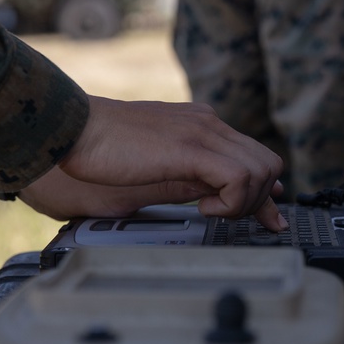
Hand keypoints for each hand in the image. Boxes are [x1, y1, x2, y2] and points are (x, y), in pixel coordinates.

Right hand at [21, 97, 287, 230]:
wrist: (72, 128)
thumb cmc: (99, 148)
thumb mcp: (153, 164)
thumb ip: (186, 175)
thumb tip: (211, 194)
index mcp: (200, 125)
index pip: (253, 155)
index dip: (266, 190)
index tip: (271, 217)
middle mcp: (208, 124)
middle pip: (267, 162)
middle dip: (260, 200)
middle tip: (232, 220)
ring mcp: (203, 132)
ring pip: (262, 170)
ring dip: (244, 202)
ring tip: (211, 212)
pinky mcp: (192, 148)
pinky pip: (240, 177)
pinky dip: (232, 202)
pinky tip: (205, 208)